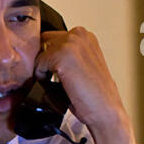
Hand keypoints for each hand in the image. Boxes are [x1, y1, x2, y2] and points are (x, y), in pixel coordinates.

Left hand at [35, 24, 134, 143]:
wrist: (105, 109)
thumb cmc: (94, 93)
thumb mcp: (81, 64)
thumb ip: (66, 55)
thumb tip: (42, 56)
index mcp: (85, 36)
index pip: (52, 38)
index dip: (48, 55)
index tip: (52, 71)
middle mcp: (78, 34)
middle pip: (44, 42)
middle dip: (43, 59)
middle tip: (51, 78)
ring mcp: (70, 43)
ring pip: (40, 53)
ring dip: (42, 69)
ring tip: (55, 83)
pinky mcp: (61, 55)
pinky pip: (38, 64)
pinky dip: (41, 77)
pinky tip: (55, 86)